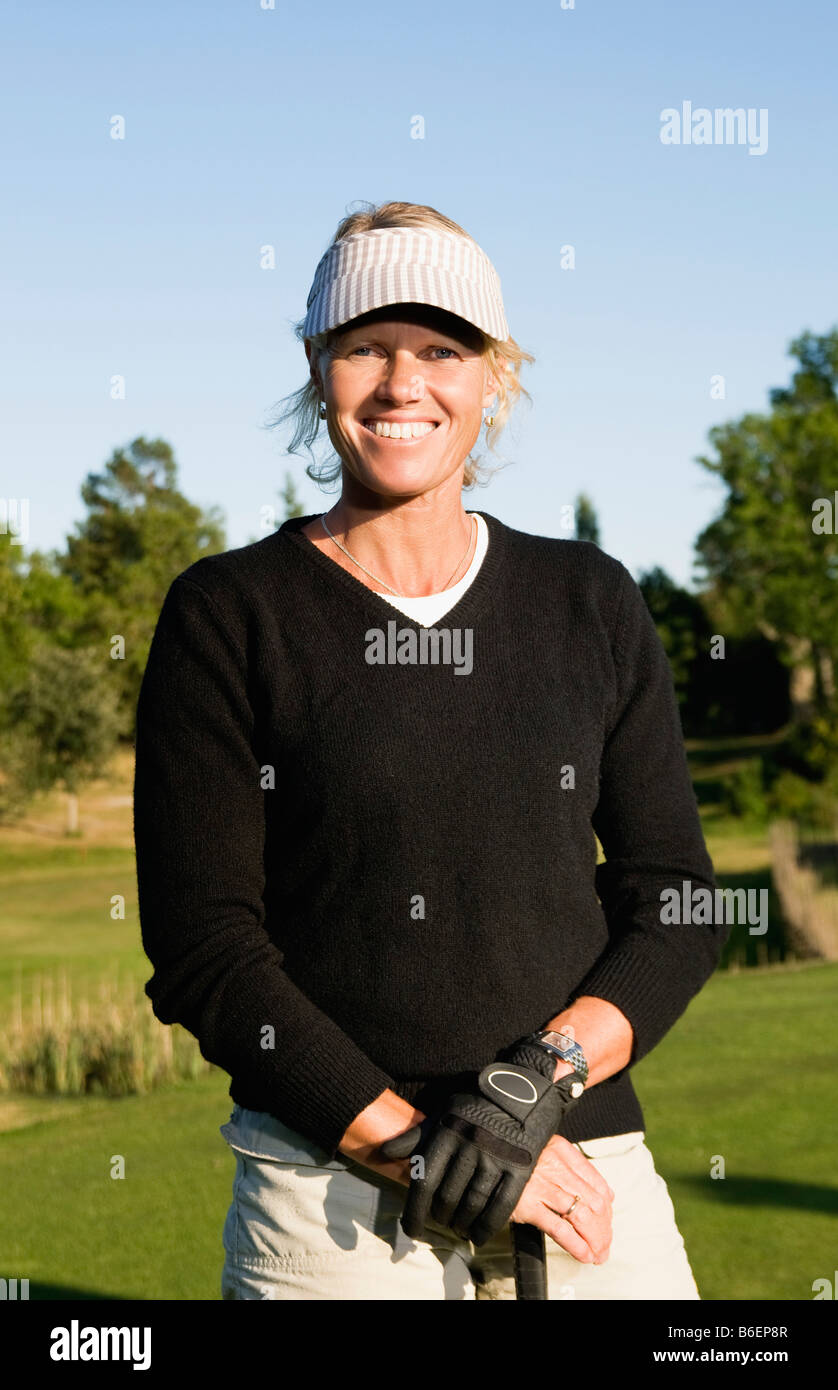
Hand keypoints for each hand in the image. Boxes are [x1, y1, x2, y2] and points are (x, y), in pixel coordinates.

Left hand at [378, 1047, 583, 1246]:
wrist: (523, 1093)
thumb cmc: (476, 1106)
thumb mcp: (445, 1113)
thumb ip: (416, 1136)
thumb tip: (385, 1153)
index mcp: (447, 1132)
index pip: (425, 1181)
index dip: (415, 1212)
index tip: (412, 1230)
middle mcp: (469, 1145)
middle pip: (448, 1197)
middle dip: (441, 1217)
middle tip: (442, 1222)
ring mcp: (496, 1156)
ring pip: (473, 1204)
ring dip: (463, 1224)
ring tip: (459, 1229)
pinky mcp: (520, 1167)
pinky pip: (501, 1206)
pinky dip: (488, 1226)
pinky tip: (479, 1235)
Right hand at [511, 1134, 613, 1263]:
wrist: (480, 1153)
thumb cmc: (510, 1156)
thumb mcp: (541, 1151)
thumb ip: (568, 1167)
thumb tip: (602, 1194)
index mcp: (560, 1150)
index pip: (598, 1183)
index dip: (607, 1208)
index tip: (606, 1221)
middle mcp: (555, 1166)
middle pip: (595, 1202)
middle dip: (604, 1228)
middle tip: (604, 1243)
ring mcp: (542, 1186)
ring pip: (582, 1216)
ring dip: (595, 1239)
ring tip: (597, 1253)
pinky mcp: (528, 1205)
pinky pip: (560, 1229)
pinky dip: (577, 1245)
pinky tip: (584, 1254)